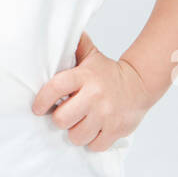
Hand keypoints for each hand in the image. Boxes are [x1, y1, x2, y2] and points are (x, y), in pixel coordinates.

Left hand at [31, 32, 153, 150]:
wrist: (140, 84)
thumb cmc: (107, 72)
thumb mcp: (91, 55)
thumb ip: (74, 45)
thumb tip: (57, 30)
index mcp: (85, 76)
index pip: (56, 87)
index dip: (42, 100)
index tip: (37, 108)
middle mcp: (95, 96)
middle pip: (61, 119)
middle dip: (60, 119)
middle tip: (64, 115)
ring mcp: (106, 115)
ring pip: (76, 136)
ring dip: (76, 132)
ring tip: (80, 122)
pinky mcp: (116, 130)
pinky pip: (94, 145)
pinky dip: (92, 141)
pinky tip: (94, 130)